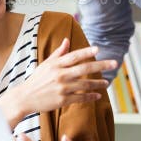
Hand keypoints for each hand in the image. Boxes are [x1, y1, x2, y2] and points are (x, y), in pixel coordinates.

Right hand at [0, 39, 115, 125]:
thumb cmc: (37, 79)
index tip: (98, 49)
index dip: (86, 52)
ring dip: (98, 83)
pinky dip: (90, 96)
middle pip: (84, 68)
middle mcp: (60, 75)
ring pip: (85, 84)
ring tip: (106, 83)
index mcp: (56, 64)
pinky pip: (81, 97)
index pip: (74, 56)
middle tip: (114, 63)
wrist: (25, 97)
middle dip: (101, 65)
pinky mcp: (63, 100)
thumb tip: (67, 40)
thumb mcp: (46, 64)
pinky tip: (97, 95)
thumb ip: (59, 53)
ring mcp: (62, 88)